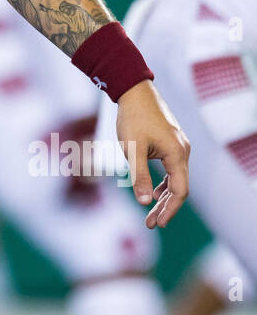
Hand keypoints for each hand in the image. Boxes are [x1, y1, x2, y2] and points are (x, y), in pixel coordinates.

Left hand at [116, 79, 189, 228]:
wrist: (133, 90)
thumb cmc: (132, 118)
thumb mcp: (132, 149)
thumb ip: (138, 176)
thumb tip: (145, 202)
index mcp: (177, 153)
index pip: (180, 190)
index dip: (169, 210)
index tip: (157, 223)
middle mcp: (183, 150)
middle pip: (179, 187)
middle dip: (165, 207)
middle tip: (150, 224)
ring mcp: (178, 146)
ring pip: (175, 178)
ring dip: (163, 196)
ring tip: (149, 213)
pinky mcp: (170, 142)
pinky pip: (171, 168)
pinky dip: (163, 183)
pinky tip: (152, 192)